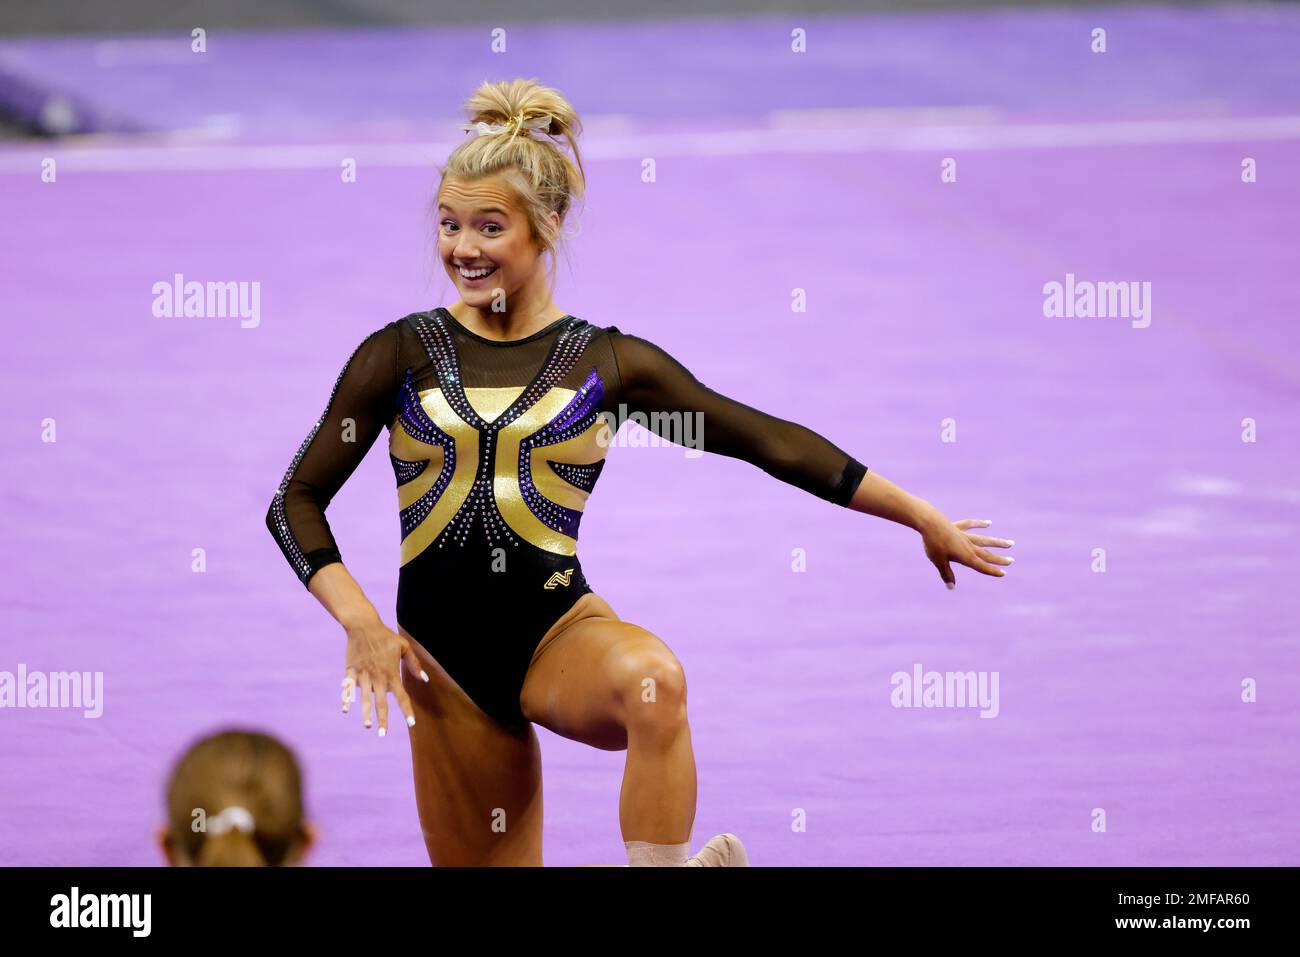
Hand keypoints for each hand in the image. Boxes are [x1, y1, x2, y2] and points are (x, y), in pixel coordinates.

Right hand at [340, 617, 428, 735]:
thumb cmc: (386, 637)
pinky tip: (346, 709)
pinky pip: (348, 688)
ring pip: (364, 698)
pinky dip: (347, 698)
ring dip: (365, 712)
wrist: (363, 626)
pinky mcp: (350, 671)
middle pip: (381, 702)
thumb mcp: (404, 647)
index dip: (406, 710)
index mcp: (391, 673)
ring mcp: (363, 675)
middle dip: (382, 719)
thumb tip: (424, 679)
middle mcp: (377, 677)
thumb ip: (414, 664)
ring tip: (367, 725)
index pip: (401, 696)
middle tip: (382, 734)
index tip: (412, 724)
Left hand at [917, 512, 1014, 588]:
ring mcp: (965, 535)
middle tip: (1011, 561)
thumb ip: (946, 574)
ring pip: (984, 540)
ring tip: (1010, 543)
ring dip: (997, 542)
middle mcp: (969, 546)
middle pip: (986, 554)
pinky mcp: (958, 526)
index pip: (982, 566)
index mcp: (966, 557)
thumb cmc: (933, 544)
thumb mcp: (938, 561)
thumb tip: (951, 587)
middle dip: (999, 559)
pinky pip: (971, 525)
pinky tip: (988, 523)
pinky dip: (979, 524)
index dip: (992, 571)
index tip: (1003, 573)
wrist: (929, 522)